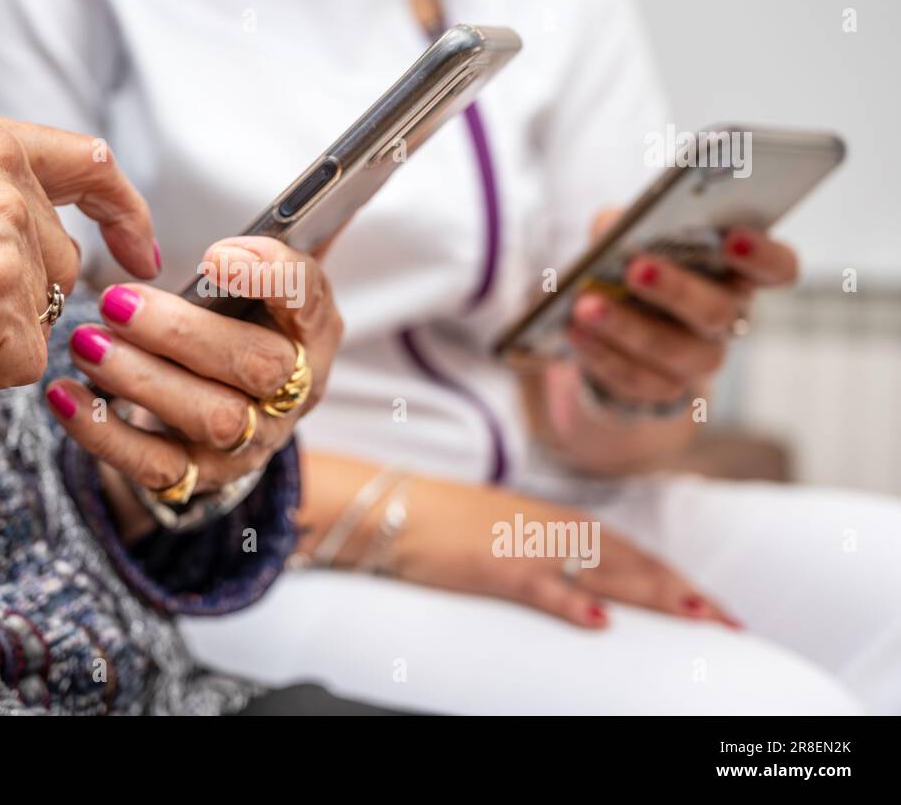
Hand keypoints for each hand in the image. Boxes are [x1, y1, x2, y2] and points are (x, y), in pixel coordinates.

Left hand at [44, 237, 342, 537]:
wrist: (232, 412)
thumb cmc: (242, 326)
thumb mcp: (268, 282)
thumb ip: (280, 237)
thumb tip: (344, 173)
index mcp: (314, 329)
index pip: (309, 299)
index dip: (269, 279)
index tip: (216, 256)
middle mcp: (294, 391)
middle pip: (258, 366)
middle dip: (184, 333)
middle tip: (117, 302)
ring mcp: (252, 440)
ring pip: (213, 418)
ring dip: (143, 380)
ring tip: (87, 342)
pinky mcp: (201, 477)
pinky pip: (158, 466)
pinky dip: (105, 434)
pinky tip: (65, 395)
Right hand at [393, 478, 740, 629]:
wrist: (402, 509)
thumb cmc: (453, 523)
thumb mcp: (515, 532)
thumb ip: (555, 551)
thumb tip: (591, 581)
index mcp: (564, 523)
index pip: (636, 554)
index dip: (678, 579)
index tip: (714, 605)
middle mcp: (559, 532)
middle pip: (636, 565)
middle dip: (685, 593)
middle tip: (729, 621)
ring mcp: (532, 550)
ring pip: (607, 574)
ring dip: (654, 596)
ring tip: (697, 617)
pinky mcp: (500, 570)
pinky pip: (544, 589)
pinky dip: (574, 605)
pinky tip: (601, 622)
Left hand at [566, 208, 797, 406]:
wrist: (608, 324)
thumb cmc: (628, 262)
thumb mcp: (626, 233)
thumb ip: (627, 222)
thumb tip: (615, 227)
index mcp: (736, 272)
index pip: (778, 269)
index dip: (763, 256)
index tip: (732, 237)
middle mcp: (728, 317)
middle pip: (718, 311)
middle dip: (676, 290)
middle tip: (636, 269)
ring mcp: (699, 359)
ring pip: (677, 351)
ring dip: (629, 328)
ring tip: (586, 306)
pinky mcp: (664, 388)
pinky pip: (638, 379)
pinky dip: (603, 355)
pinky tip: (574, 331)